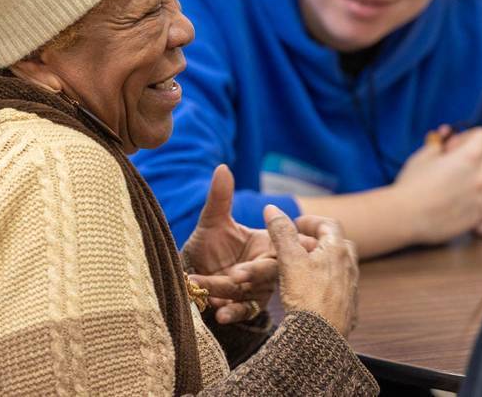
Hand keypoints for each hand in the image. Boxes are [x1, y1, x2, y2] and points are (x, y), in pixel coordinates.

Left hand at [183, 165, 316, 323]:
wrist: (193, 270)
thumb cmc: (210, 243)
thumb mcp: (213, 221)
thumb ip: (220, 198)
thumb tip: (222, 167)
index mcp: (269, 246)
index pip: (285, 246)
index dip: (288, 248)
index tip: (284, 248)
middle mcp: (267, 269)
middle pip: (267, 272)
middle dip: (252, 273)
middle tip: (236, 274)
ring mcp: (257, 290)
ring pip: (248, 292)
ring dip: (230, 294)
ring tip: (211, 295)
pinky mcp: (244, 306)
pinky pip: (242, 312)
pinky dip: (232, 313)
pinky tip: (219, 315)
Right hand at [264, 205, 359, 335]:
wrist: (322, 339)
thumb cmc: (307, 297)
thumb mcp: (289, 260)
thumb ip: (281, 232)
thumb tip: (271, 208)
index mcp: (338, 250)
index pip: (329, 224)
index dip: (311, 221)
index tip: (295, 223)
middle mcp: (349, 266)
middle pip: (337, 245)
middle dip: (318, 241)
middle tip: (300, 244)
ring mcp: (351, 288)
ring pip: (338, 267)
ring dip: (322, 262)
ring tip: (303, 268)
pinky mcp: (348, 308)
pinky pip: (338, 288)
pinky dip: (325, 283)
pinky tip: (311, 293)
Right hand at [392, 126, 481, 244]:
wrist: (405, 218)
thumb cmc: (411, 184)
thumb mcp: (423, 157)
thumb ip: (439, 145)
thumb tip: (444, 139)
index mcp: (468, 157)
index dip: (470, 137)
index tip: (453, 146)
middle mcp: (480, 177)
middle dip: (479, 158)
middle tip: (458, 165)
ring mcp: (480, 199)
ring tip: (466, 184)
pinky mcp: (476, 218)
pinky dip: (476, 200)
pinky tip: (456, 202)